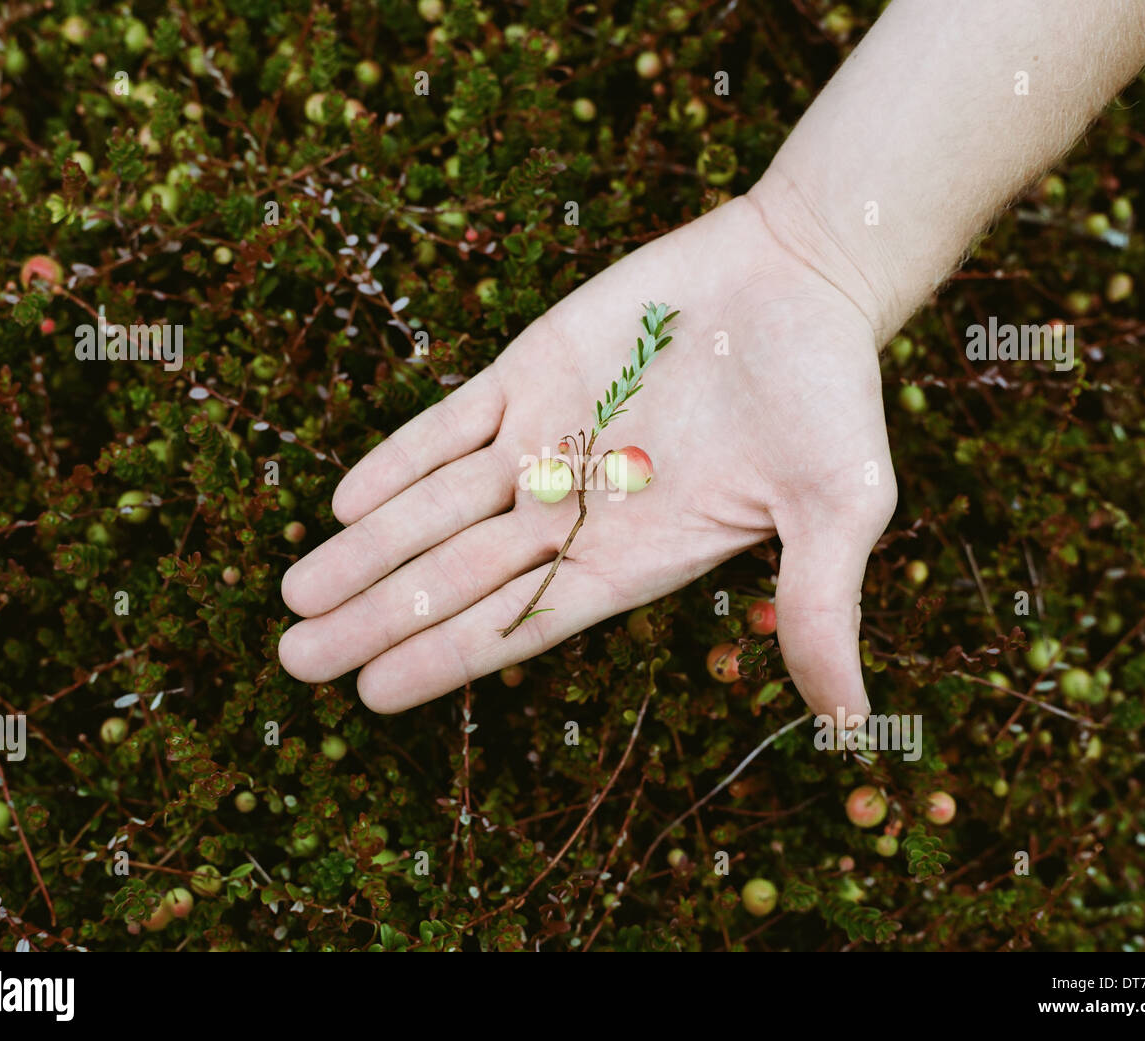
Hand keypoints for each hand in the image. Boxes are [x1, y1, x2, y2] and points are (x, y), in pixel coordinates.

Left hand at [278, 194, 896, 719]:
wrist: (801, 271)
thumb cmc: (831, 394)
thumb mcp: (840, 505)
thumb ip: (818, 605)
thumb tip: (849, 722)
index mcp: (638, 555)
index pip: (524, 621)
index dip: (447, 656)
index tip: (373, 694)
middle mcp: (578, 508)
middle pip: (460, 575)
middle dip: (378, 618)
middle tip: (296, 661)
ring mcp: (547, 439)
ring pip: (439, 506)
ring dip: (368, 549)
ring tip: (295, 594)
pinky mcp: (529, 370)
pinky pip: (449, 424)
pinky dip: (398, 460)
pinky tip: (343, 502)